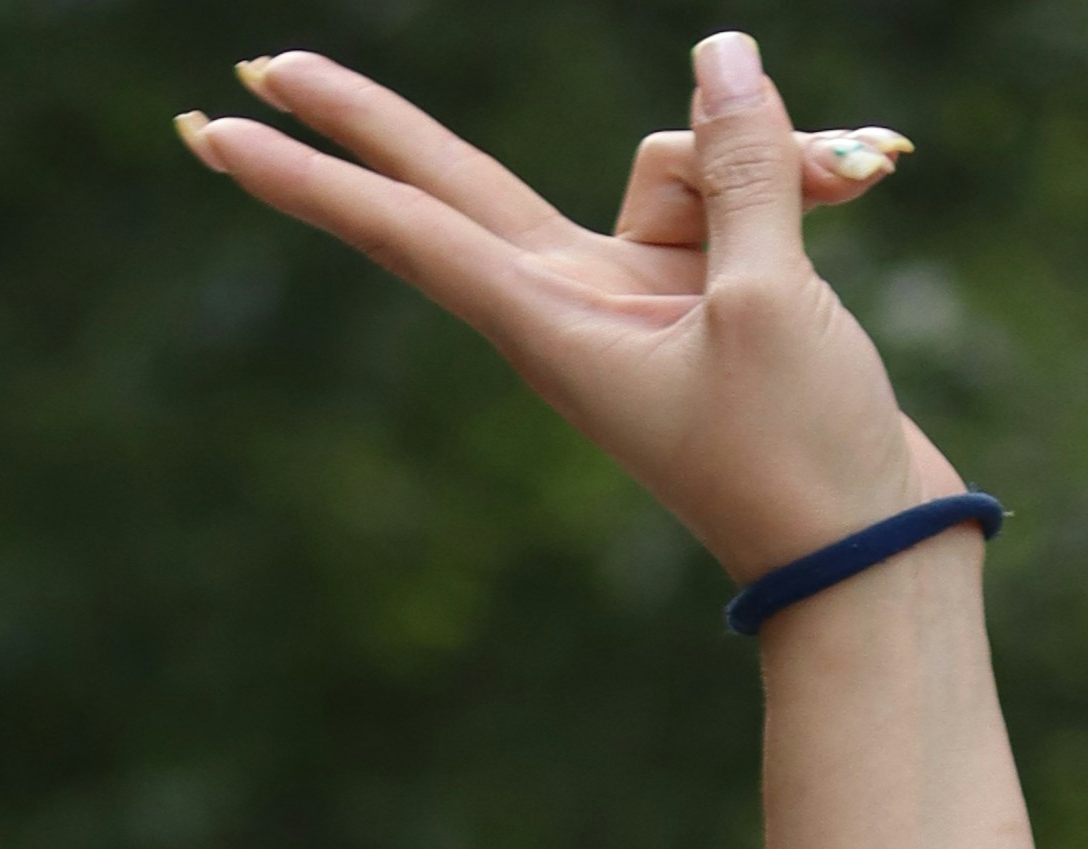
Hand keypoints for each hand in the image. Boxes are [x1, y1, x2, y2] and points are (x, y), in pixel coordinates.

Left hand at [180, 38, 949, 584]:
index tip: (220, 134)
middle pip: (451, 183)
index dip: (317, 174)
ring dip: (763, 155)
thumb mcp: (772, 299)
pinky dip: (796, 173)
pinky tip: (861, 183)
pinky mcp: (701, 287)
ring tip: (847, 191)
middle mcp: (573, 302)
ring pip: (670, 156)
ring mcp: (634, 293)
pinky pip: (730, 179)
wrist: (866, 557)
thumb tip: (721, 52)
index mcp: (552, 326)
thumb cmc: (803, 460)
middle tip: (259, 62)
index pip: (408, 228)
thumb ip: (739, 166)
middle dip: (365, 123)